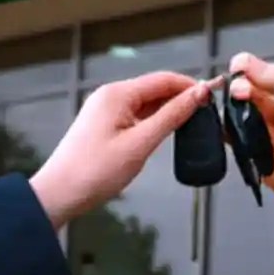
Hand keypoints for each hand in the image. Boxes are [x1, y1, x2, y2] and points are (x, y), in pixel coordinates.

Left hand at [29, 71, 219, 229]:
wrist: (58, 195)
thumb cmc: (95, 172)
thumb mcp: (141, 143)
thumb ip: (172, 116)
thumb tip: (199, 94)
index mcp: (117, 94)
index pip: (164, 79)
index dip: (191, 86)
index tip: (214, 96)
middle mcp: (110, 96)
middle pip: (156, 89)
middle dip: (182, 98)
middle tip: (208, 114)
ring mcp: (106, 110)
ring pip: (147, 103)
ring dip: (170, 111)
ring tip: (194, 124)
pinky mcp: (105, 124)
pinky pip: (137, 115)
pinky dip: (155, 121)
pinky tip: (168, 132)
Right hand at [228, 52, 273, 255]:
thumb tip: (247, 60)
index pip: (269, 84)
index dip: (251, 75)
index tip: (235, 68)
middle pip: (254, 104)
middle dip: (240, 94)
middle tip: (234, 92)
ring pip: (245, 127)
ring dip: (233, 117)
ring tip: (226, 110)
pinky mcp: (266, 171)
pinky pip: (245, 154)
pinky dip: (234, 143)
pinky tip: (226, 133)